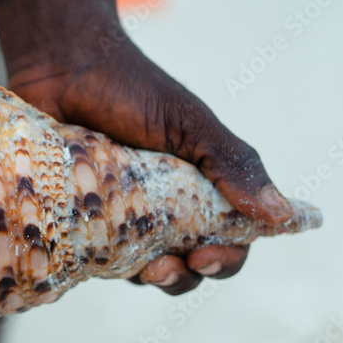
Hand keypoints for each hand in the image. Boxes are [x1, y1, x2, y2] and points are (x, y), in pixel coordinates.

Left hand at [8, 30, 292, 295]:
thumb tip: (282, 215)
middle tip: (169, 266)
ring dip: (149, 276)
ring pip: (142, 268)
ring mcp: (119, 216)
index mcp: (200, 188)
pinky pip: (94, 256)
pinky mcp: (80, 218)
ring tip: (143, 267)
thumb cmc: (129, 88)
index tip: (207, 257)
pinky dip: (101, 263)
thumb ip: (232, 165)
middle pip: (187, 265)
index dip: (226, 258)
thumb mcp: (189, 124)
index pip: (229, 240)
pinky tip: (96, 255)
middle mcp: (163, 208)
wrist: (61, 66)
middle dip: (186, 276)